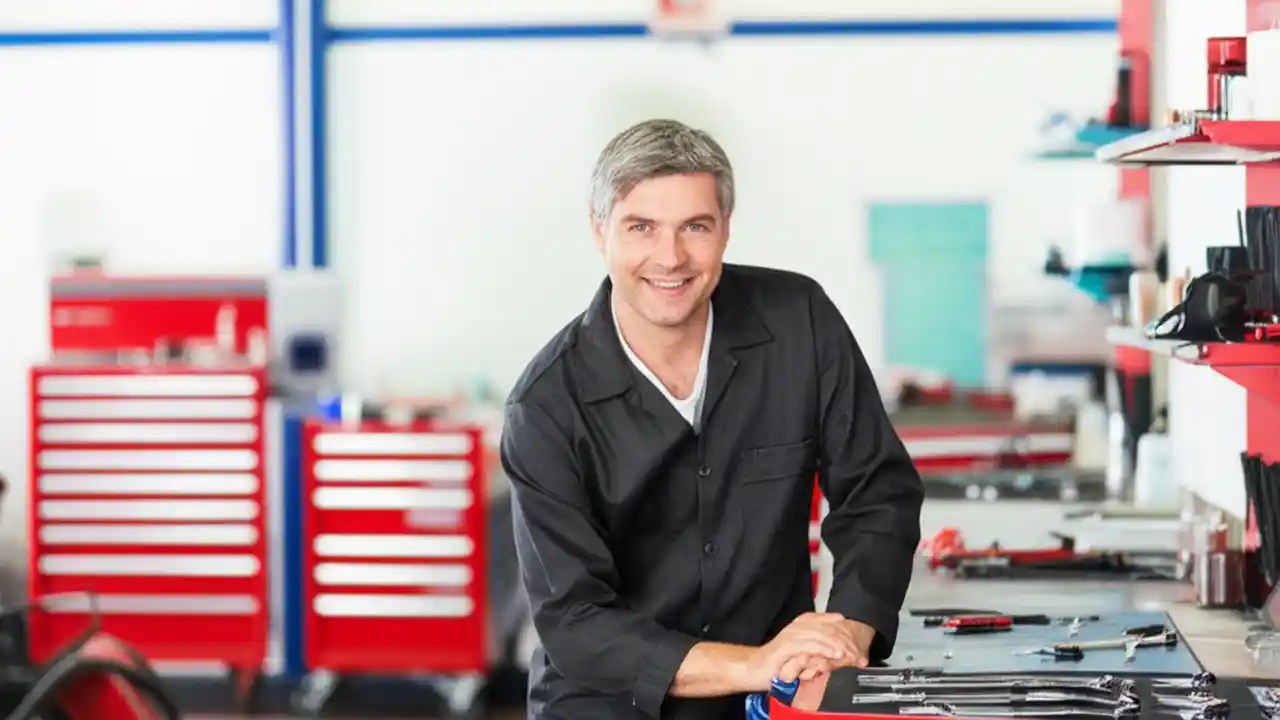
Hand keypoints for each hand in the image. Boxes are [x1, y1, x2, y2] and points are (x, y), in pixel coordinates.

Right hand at [743, 612, 860, 688]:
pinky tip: (834, 655)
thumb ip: (819, 646)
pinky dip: (824, 649)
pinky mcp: (786, 647)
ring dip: (838, 644)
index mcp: (803, 623)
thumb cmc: (778, 661)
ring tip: (850, 653)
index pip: (831, 621)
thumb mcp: (803, 652)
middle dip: (847, 640)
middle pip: (829, 627)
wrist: (755, 668)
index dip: (848, 631)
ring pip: (821, 634)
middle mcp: (798, 626)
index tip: (861, 645)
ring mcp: (792, 635)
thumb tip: (841, 649)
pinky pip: (809, 645)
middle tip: (859, 652)